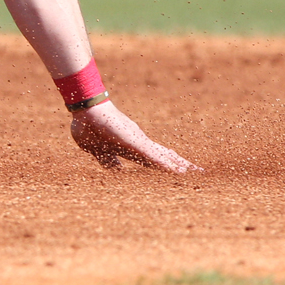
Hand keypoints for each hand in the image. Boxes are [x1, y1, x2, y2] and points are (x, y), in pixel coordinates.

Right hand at [69, 102, 200, 172]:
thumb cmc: (88, 126)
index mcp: (131, 147)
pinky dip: (166, 165)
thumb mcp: (98, 150)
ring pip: (164, 157)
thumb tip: (117, 171)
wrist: (85, 110)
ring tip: (198, 174)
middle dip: (181, 166)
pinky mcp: (135, 142)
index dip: (167, 166)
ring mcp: (139, 142)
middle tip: (199, 173)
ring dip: (180, 167)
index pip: (154, 159)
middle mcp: (139, 144)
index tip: (179, 172)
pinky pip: (154, 156)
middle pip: (165, 157)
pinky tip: (177, 172)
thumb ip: (109, 161)